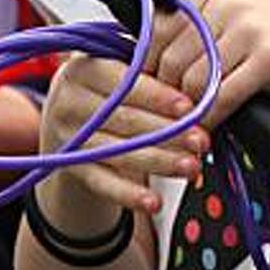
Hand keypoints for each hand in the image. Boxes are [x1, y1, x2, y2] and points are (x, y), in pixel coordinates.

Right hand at [40, 25, 210, 217]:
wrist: (68, 122)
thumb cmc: (108, 90)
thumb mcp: (119, 69)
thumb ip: (150, 71)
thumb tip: (199, 89)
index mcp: (84, 67)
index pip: (124, 82)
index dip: (158, 96)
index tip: (189, 108)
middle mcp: (69, 100)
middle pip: (125, 118)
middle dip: (168, 131)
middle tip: (202, 141)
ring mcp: (67, 136)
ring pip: (118, 152)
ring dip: (159, 162)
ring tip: (191, 167)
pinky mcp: (70, 167)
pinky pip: (102, 184)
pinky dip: (129, 195)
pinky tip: (153, 202)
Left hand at [153, 0, 269, 133]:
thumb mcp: (233, 23)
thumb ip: (193, 34)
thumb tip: (145, 63)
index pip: (155, 32)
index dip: (149, 69)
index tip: (153, 93)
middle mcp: (227, 2)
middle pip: (170, 60)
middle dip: (170, 96)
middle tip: (173, 118)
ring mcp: (249, 26)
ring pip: (193, 81)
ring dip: (190, 112)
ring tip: (193, 126)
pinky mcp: (268, 55)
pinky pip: (222, 96)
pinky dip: (211, 119)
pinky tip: (211, 129)